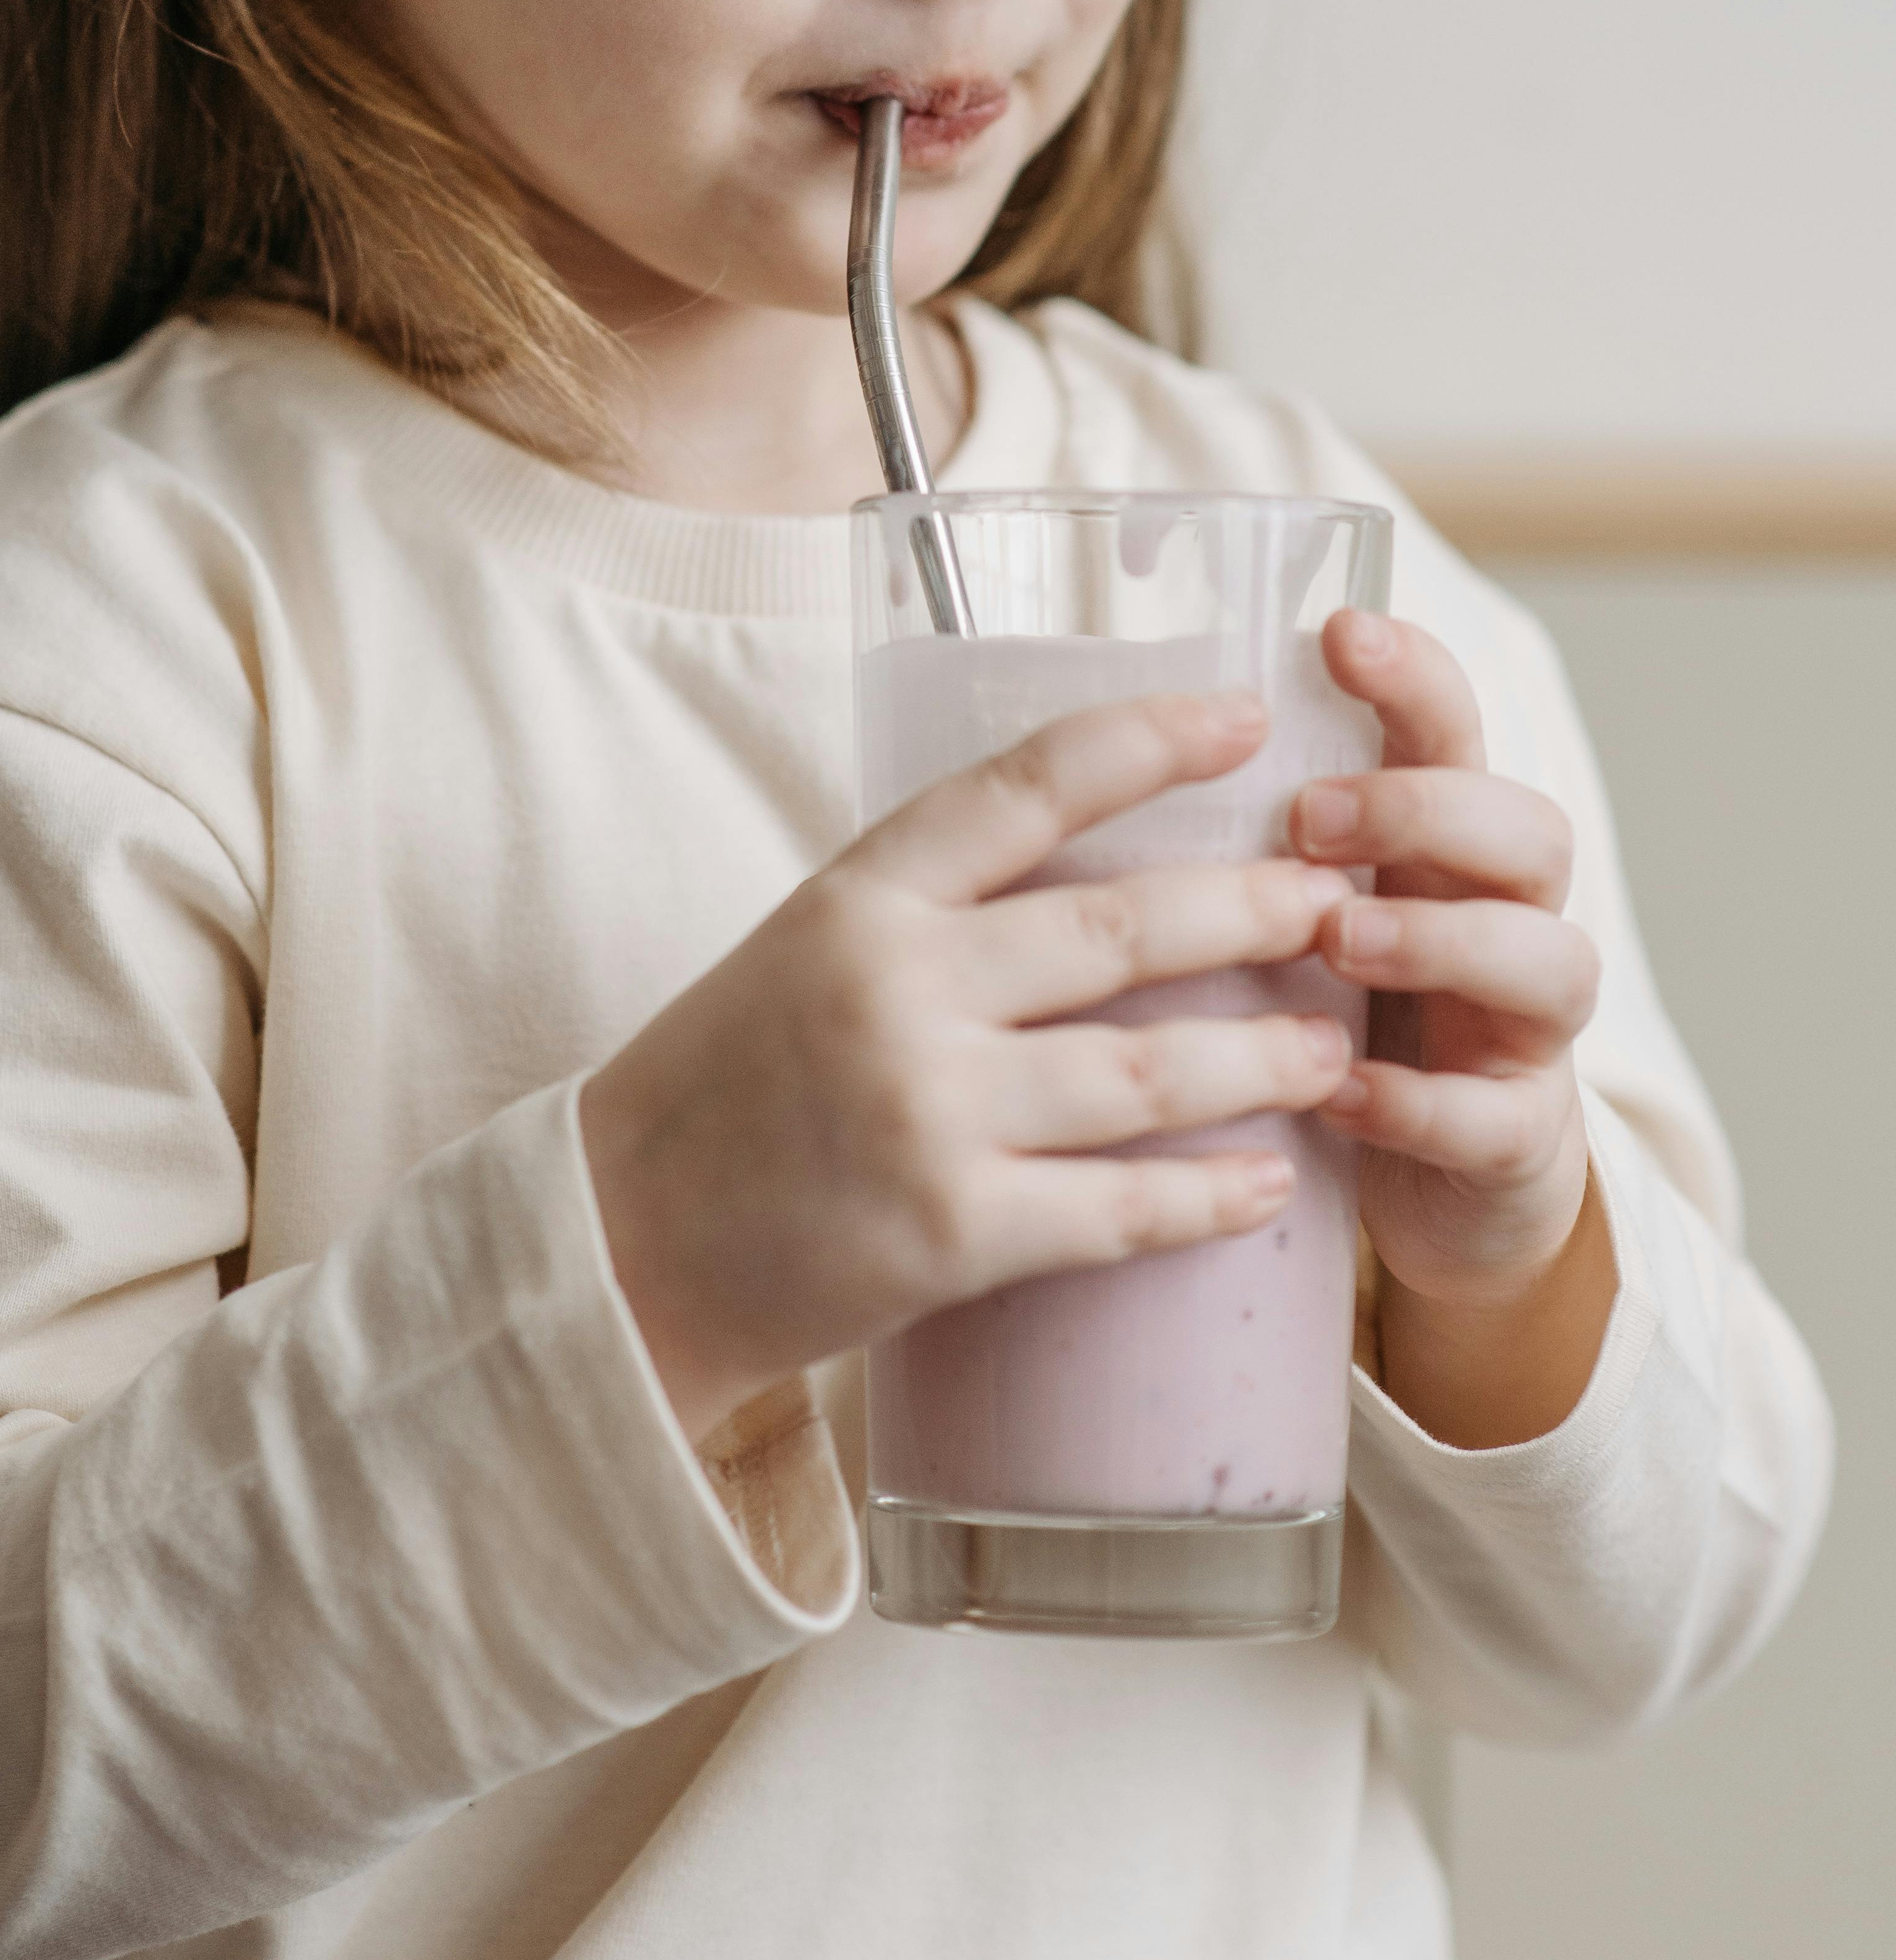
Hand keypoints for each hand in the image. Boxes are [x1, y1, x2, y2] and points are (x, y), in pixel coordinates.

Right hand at [581, 691, 1357, 1444]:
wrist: (624, 1243)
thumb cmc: (726, 1083)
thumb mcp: (807, 943)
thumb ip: (932, 903)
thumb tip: (1092, 853)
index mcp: (859, 896)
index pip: (1025, 785)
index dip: (1146, 739)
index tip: (1245, 716)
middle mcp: (896, 988)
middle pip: (1120, 929)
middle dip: (1252, 910)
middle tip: (1335, 899)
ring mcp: (926, 1110)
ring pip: (1144, 1072)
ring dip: (1260, 1057)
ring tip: (1331, 1044)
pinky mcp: (950, 1232)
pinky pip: (1118, 1209)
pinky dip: (1209, 1194)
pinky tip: (1271, 1183)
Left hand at [1297, 610, 1615, 1444]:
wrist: (1418, 1194)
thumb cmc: (1325, 1021)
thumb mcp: (1286, 914)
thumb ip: (1244, 839)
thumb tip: (1107, 735)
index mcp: (1439, 850)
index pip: (1454, 734)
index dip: (1414, 677)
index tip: (1339, 631)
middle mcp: (1501, 922)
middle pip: (1532, 832)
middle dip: (1427, 809)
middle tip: (1311, 818)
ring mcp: (1522, 1033)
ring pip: (1551, 960)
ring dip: (1440, 939)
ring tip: (1338, 940)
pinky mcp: (1516, 1142)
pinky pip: (1497, 1116)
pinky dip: (1420, 1100)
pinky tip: (1340, 1091)